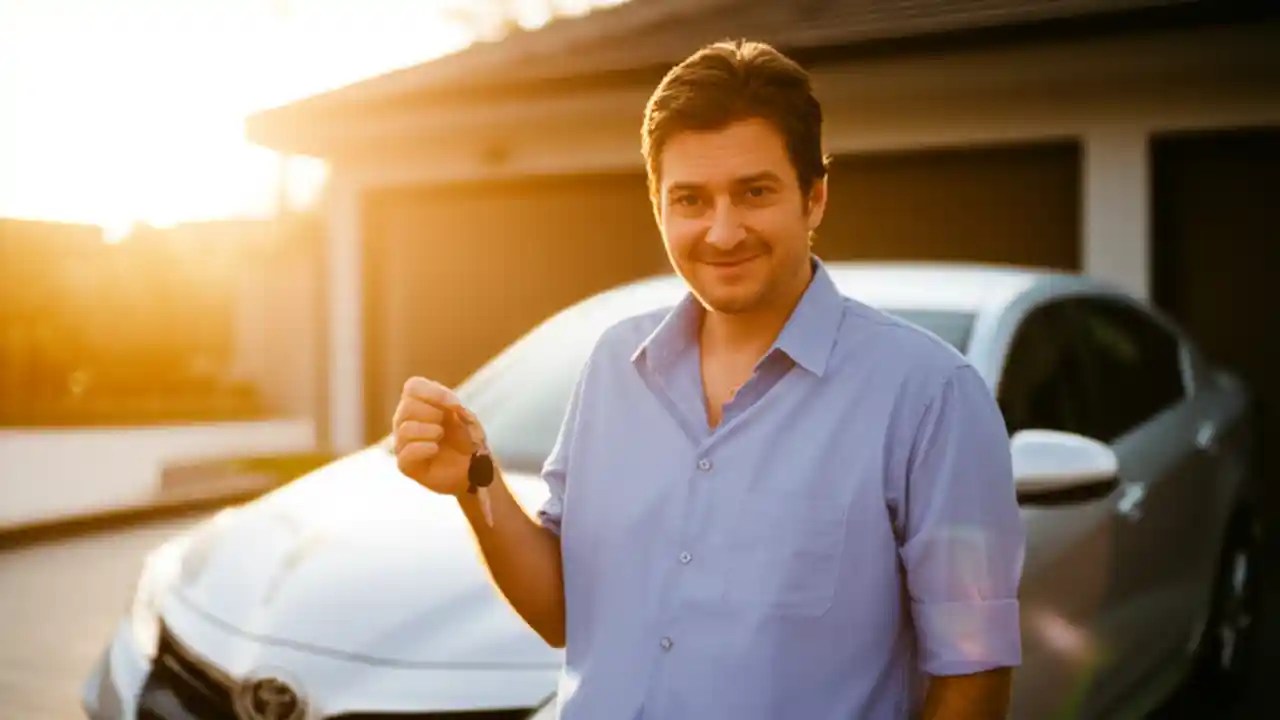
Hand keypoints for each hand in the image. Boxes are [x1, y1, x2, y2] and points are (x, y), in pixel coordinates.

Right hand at [392, 377, 478, 495]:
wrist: (472, 469)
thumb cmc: (466, 440)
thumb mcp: (468, 419)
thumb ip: (457, 409)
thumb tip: (452, 406)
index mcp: (419, 403)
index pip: (413, 386)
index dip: (434, 393)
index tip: (454, 405)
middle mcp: (405, 420)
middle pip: (408, 406)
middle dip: (433, 413)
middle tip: (445, 425)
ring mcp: (402, 442)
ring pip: (405, 429)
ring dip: (429, 431)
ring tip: (440, 436)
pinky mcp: (405, 464)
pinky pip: (406, 452)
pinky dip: (423, 448)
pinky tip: (435, 449)